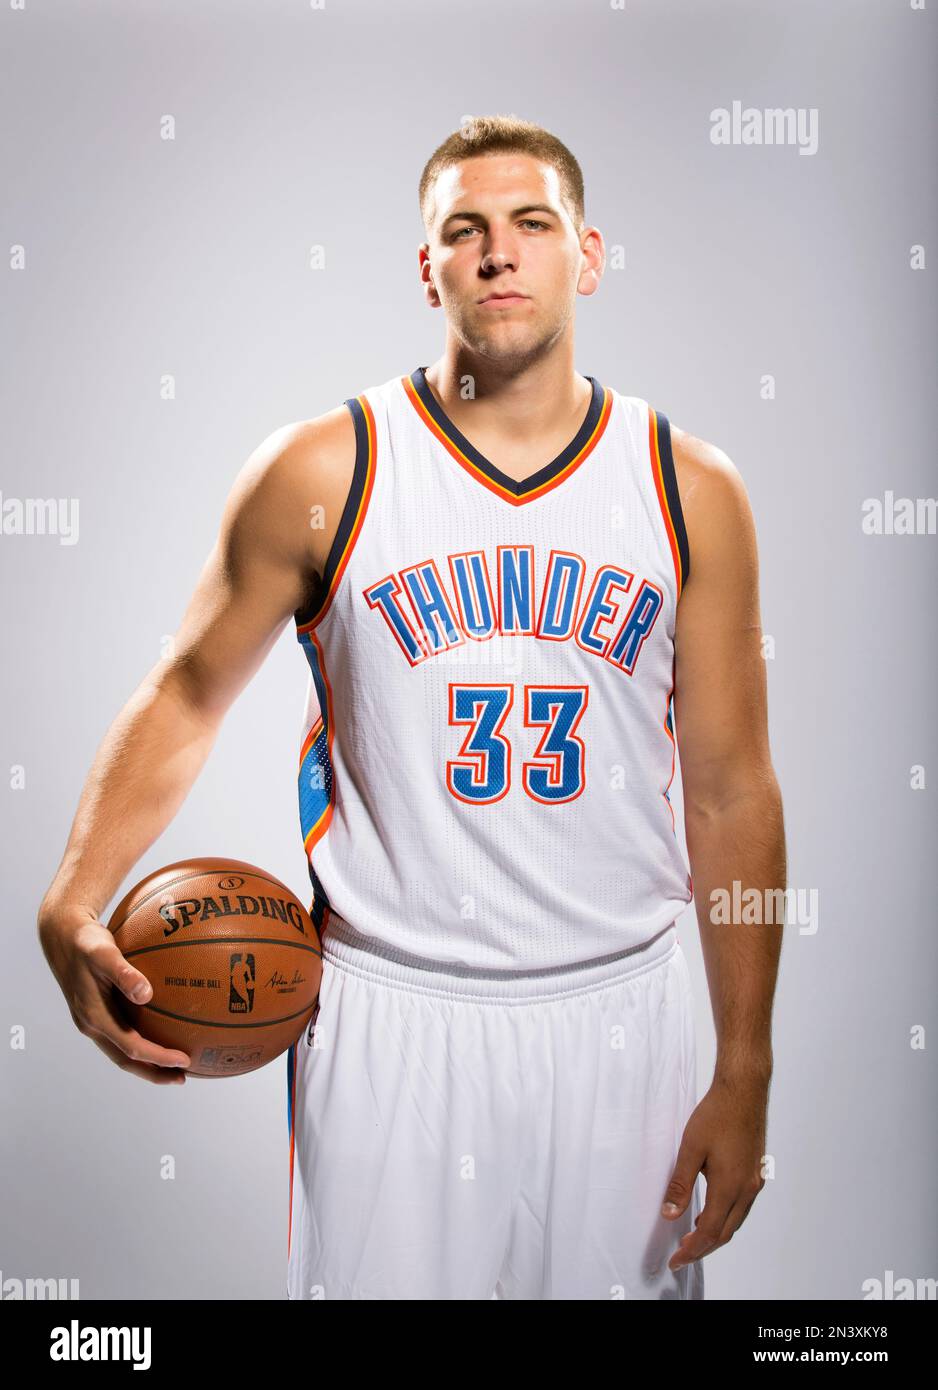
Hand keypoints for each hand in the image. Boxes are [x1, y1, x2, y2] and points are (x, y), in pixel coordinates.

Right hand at [37, 898, 190, 1083]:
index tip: (183, 1060)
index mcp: (93, 1016)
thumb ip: (124, 973)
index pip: (130, 1047)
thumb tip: (147, 995)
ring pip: (122, 1051)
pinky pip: (122, 1035)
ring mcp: (93, 1020)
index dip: (157, 1057)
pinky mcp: (98, 1012)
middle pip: (125, 1060)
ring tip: (175, 1066)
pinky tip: (162, 1032)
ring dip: (147, 1062)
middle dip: (153, 1072)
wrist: (62, 936)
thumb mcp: (104, 953)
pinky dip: (142, 1041)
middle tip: (183, 1078)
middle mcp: (92, 1024)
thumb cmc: (86, 941)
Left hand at [660, 1067, 768, 1270]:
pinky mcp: (756, 1171)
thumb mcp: (691, 1148)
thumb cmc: (717, 1114)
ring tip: (692, 1238)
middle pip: (726, 1232)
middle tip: (681, 1255)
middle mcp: (747, 1188)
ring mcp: (755, 1180)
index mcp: (731, 1186)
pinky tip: (711, 1211)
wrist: (744, 1090)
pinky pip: (741, 1205)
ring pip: (736, 1220)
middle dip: (703, 1247)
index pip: (710, 1231)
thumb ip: (680, 1183)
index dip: (692, 1250)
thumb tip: (669, 1213)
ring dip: (715, 1232)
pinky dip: (725, 1216)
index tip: (676, 1260)